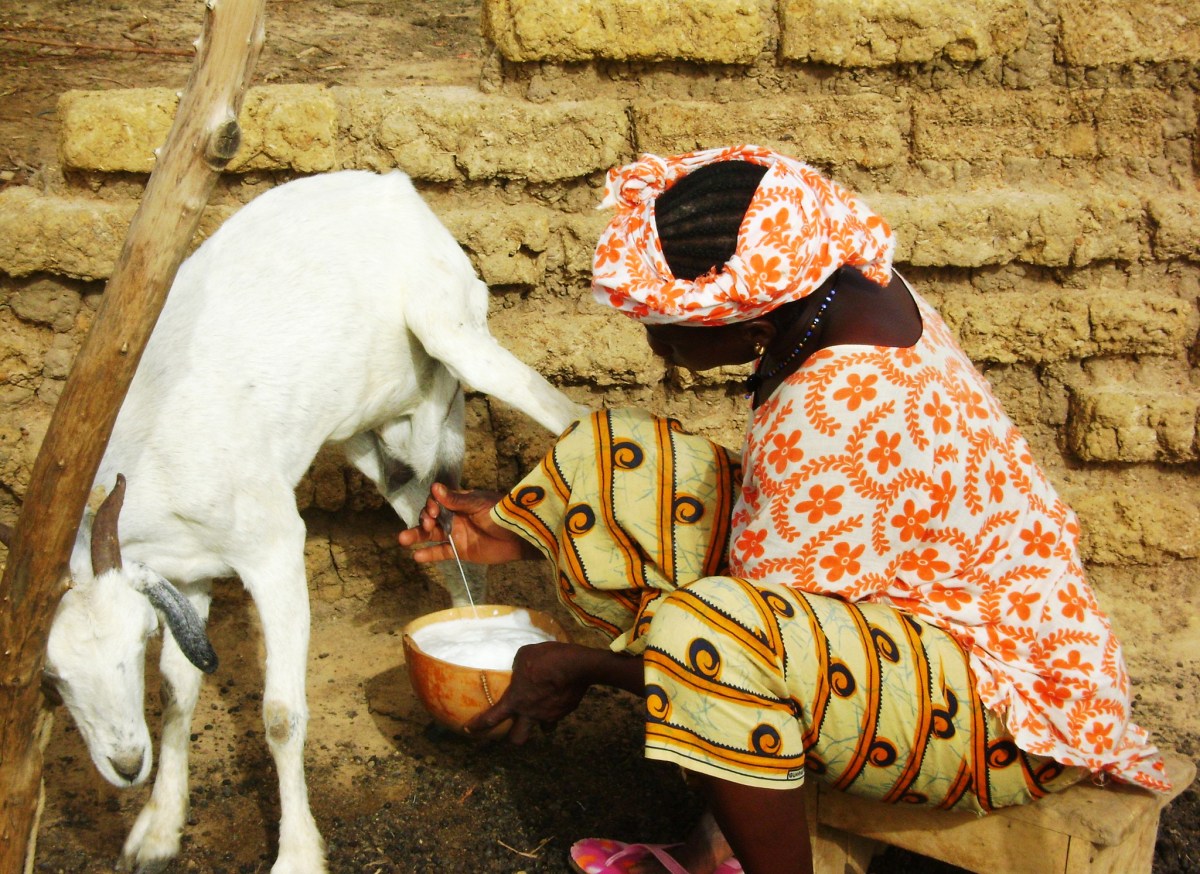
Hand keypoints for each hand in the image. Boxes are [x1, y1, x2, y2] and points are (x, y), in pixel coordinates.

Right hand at [397, 482, 537, 564]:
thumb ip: (457, 500)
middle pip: (431, 517)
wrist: (520, 536)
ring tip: (402, 539)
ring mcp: (456, 534)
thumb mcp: (480, 504)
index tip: (433, 510)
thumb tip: (435, 488)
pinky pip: (441, 552)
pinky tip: (417, 556)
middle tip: (426, 524)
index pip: (437, 500)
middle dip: (424, 519)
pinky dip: (429, 554)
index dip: (431, 504)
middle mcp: (455, 517)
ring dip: (417, 536)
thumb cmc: (502, 514)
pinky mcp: (461, 550)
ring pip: (431, 535)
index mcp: (459, 502)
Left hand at [466, 641, 591, 743]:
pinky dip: (556, 709)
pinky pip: (558, 715)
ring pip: (543, 729)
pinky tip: (558, 696)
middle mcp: (530, 713)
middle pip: (517, 739)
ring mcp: (549, 715)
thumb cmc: (546, 658)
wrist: (577, 666)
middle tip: (512, 730)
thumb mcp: (525, 655)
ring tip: (541, 712)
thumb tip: (520, 668)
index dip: (477, 726)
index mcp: (515, 700)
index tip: (468, 730)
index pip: (491, 718)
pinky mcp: (565, 711)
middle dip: (513, 738)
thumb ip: (518, 665)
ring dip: (540, 724)